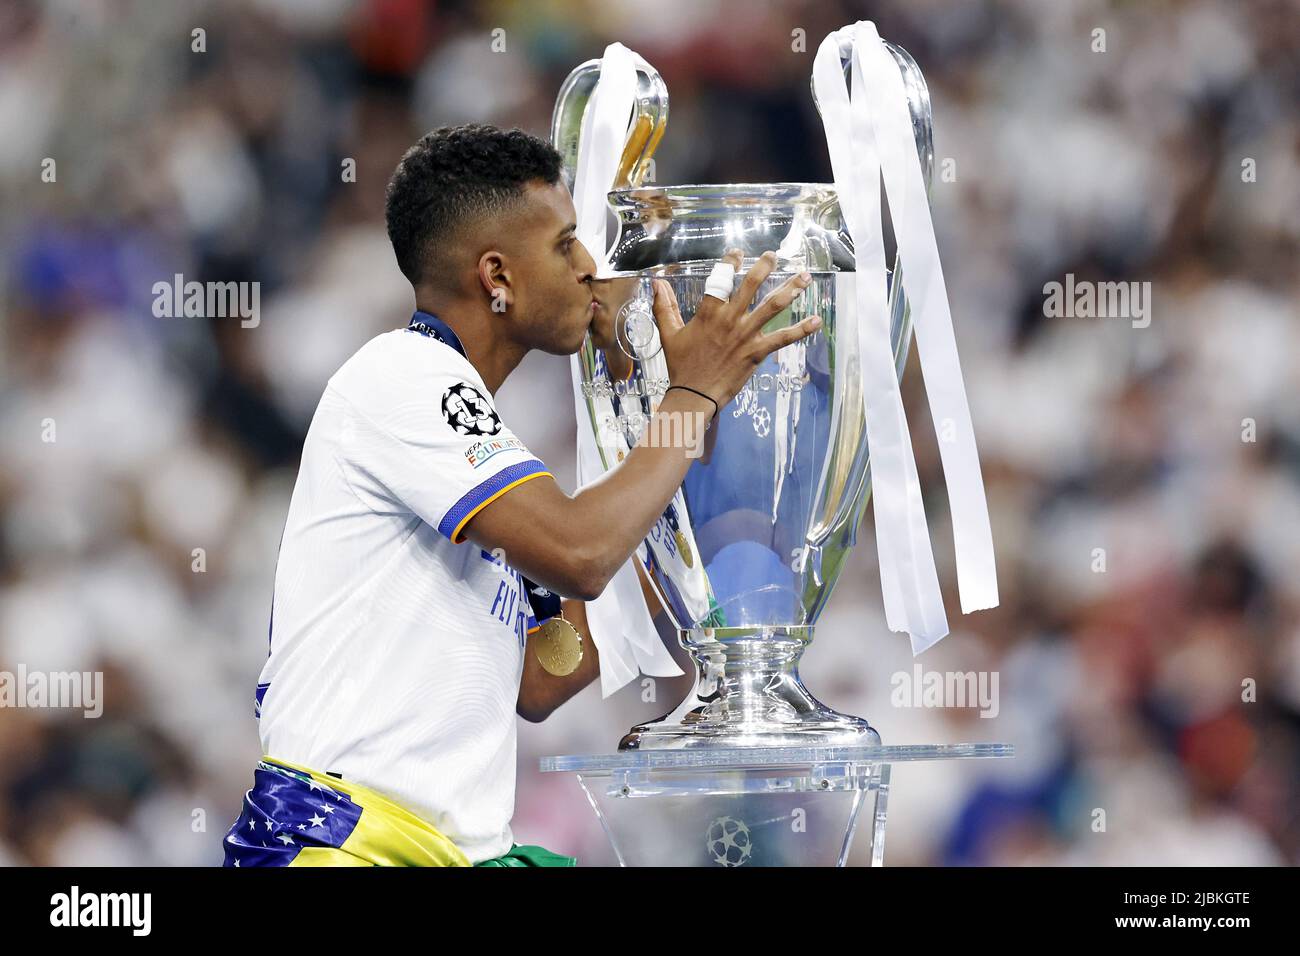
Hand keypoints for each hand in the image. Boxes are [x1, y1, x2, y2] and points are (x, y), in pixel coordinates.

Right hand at [651, 249, 820, 408]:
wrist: (694, 395)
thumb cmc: (681, 366)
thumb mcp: (669, 334)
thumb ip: (664, 306)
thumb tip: (657, 283)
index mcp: (709, 313)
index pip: (721, 279)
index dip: (730, 262)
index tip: (737, 252)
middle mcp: (730, 319)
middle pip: (751, 285)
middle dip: (765, 267)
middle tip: (774, 255)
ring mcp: (745, 335)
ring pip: (772, 307)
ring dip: (790, 290)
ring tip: (804, 277)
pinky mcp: (757, 353)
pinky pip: (783, 339)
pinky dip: (801, 330)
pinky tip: (816, 321)